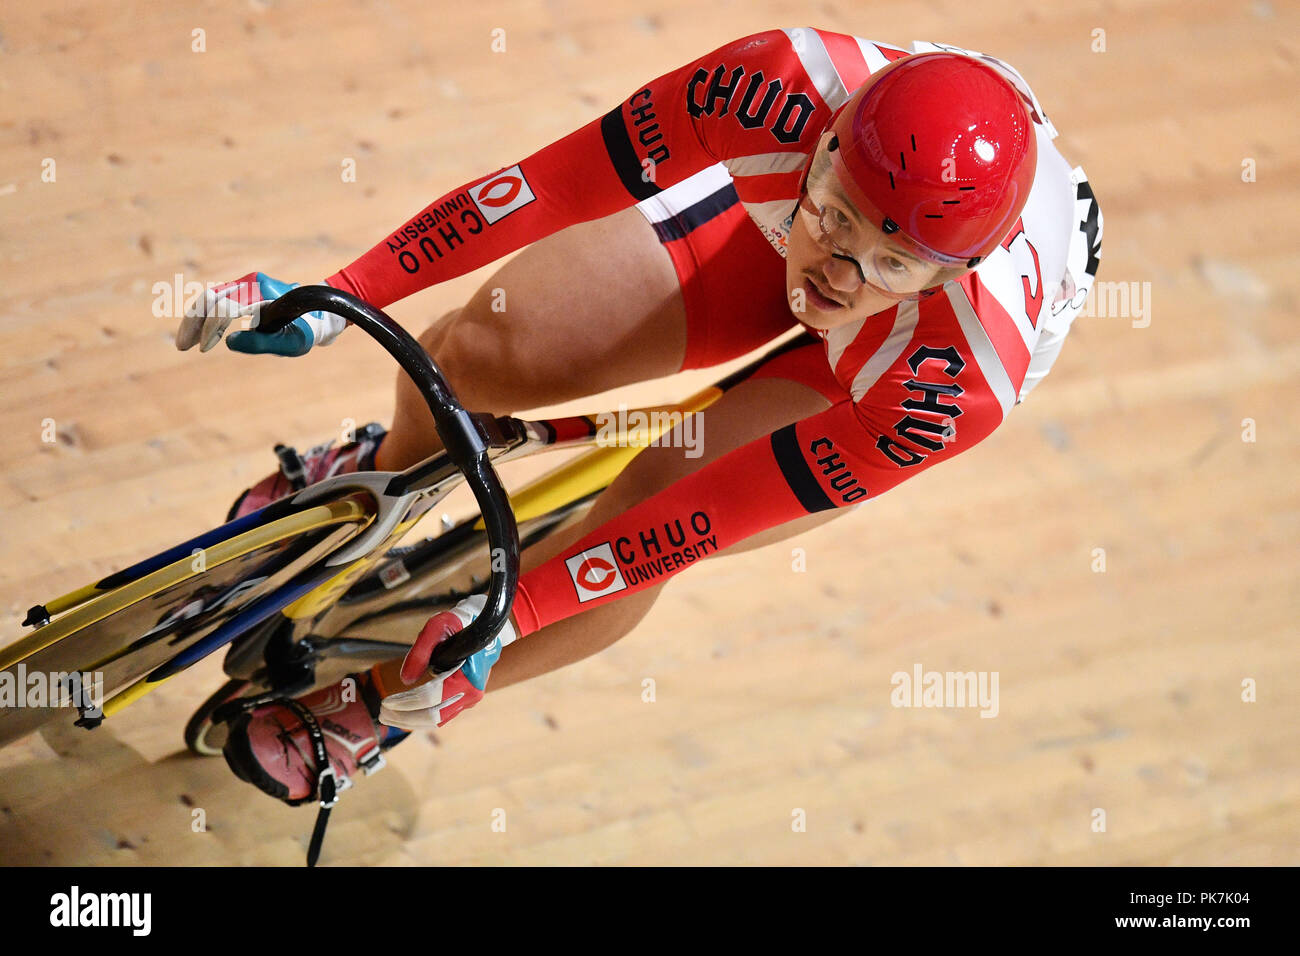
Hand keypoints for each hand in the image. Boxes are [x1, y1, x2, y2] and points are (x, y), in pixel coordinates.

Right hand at [176, 272, 347, 355]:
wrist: (322, 311)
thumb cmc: (308, 330)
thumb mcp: (290, 344)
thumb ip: (260, 343)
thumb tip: (228, 342)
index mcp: (264, 296)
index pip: (226, 308)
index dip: (211, 329)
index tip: (204, 349)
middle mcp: (252, 283)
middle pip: (211, 298)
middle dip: (194, 322)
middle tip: (183, 346)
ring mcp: (248, 283)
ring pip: (211, 296)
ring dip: (196, 319)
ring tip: (186, 343)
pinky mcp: (245, 287)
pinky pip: (219, 298)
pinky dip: (206, 315)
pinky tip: (202, 336)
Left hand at [378, 595, 517, 729]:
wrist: (482, 630)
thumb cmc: (458, 625)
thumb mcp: (436, 627)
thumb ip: (420, 651)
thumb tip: (405, 680)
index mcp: (468, 674)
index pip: (433, 696)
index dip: (406, 702)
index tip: (385, 702)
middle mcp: (472, 692)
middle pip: (433, 715)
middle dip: (404, 716)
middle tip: (381, 713)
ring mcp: (470, 699)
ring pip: (437, 721)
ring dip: (410, 721)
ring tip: (387, 716)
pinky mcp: (465, 702)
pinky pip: (441, 717)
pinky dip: (420, 718)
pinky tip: (403, 714)